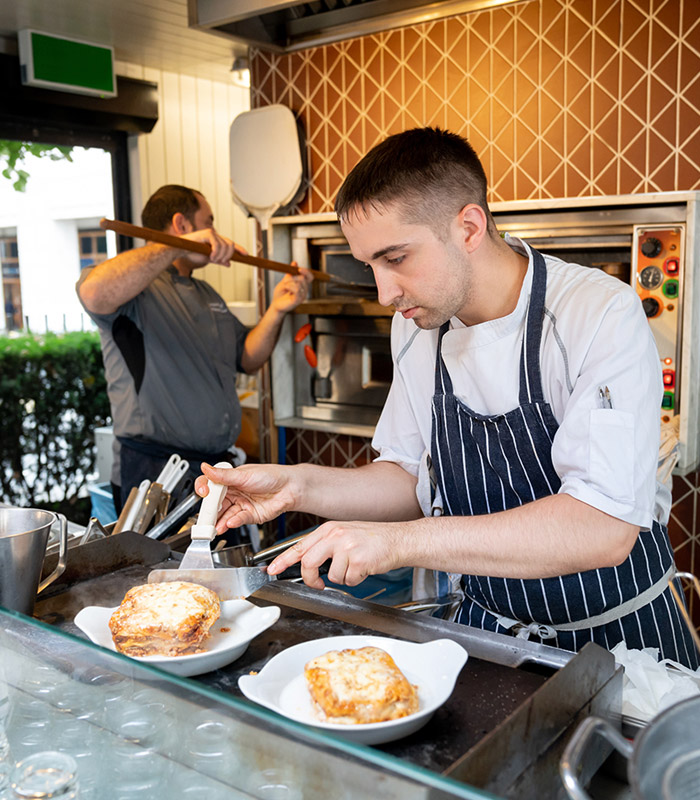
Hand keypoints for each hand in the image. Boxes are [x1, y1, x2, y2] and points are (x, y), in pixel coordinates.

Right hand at [181, 228, 239, 266]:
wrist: (181, 250)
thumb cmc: (192, 254)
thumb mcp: (208, 259)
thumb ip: (219, 260)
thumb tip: (229, 264)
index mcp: (217, 241)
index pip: (231, 244)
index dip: (239, 249)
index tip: (246, 255)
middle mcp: (216, 236)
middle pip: (230, 245)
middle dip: (228, 255)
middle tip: (219, 261)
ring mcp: (212, 233)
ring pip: (225, 246)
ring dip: (220, 256)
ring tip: (212, 259)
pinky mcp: (207, 233)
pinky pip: (218, 244)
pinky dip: (216, 252)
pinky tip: (211, 257)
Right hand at [195, 462, 297, 532]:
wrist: (290, 487)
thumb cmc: (271, 476)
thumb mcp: (244, 474)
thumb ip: (224, 475)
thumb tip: (205, 467)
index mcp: (229, 479)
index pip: (210, 484)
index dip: (203, 488)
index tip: (203, 492)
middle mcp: (233, 493)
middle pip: (215, 503)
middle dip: (209, 511)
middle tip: (204, 516)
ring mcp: (241, 505)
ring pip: (225, 514)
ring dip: (219, 521)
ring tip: (215, 526)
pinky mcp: (249, 515)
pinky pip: (238, 519)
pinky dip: (233, 522)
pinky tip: (230, 522)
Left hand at [267, 520, 403, 589]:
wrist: (397, 540)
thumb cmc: (372, 540)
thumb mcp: (344, 535)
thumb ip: (325, 546)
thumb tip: (308, 562)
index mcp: (329, 529)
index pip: (299, 546)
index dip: (283, 560)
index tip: (272, 569)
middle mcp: (336, 536)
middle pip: (308, 563)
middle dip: (310, 579)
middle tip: (318, 583)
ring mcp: (347, 547)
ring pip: (331, 576)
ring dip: (342, 578)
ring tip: (354, 567)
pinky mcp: (358, 560)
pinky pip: (348, 580)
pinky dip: (355, 580)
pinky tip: (364, 568)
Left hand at [269, 265, 312, 313]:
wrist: (275, 304)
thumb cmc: (280, 294)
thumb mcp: (285, 281)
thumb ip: (290, 273)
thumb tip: (295, 263)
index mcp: (302, 285)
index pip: (310, 277)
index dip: (306, 272)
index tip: (299, 269)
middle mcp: (304, 291)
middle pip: (303, 279)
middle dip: (292, 277)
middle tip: (284, 281)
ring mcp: (302, 296)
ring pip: (299, 284)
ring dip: (289, 282)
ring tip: (284, 286)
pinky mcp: (298, 300)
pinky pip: (297, 290)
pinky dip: (290, 286)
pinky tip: (286, 288)